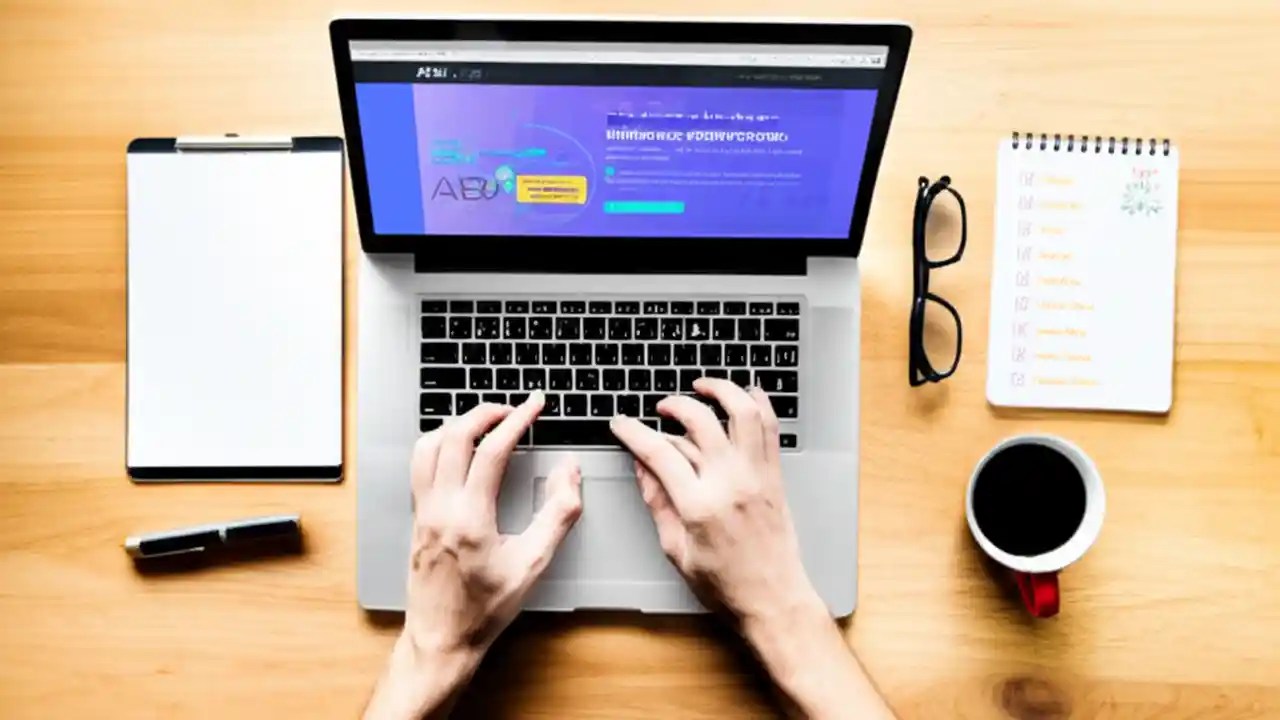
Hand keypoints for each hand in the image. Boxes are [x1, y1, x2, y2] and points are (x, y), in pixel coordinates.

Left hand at [365, 391, 581, 719]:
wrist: (442, 638)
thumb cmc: (485, 608)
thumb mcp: (534, 563)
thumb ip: (559, 514)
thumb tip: (569, 473)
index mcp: (470, 517)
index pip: (492, 450)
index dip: (518, 419)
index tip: (535, 406)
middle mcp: (440, 507)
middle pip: (455, 435)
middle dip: (486, 412)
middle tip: (512, 408)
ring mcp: (423, 511)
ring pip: (429, 445)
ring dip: (458, 424)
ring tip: (485, 421)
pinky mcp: (416, 517)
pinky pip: (419, 464)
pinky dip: (438, 443)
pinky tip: (456, 449)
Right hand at [611, 380, 895, 718]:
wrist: (773, 598)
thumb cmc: (726, 584)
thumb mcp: (676, 551)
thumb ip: (658, 504)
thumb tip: (643, 469)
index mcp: (699, 506)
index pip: (660, 453)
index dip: (634, 432)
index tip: (621, 424)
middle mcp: (730, 484)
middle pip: (700, 421)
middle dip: (674, 405)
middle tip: (660, 408)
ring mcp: (757, 476)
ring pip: (742, 413)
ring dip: (720, 391)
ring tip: (702, 387)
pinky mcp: (775, 476)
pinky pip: (770, 428)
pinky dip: (758, 403)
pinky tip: (746, 393)